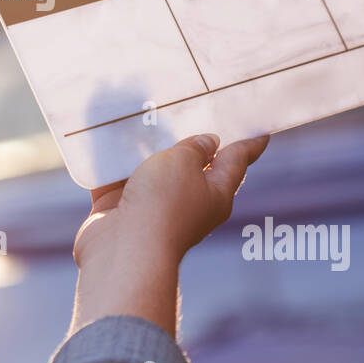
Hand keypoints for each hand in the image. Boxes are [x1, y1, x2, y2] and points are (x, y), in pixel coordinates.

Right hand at [67, 134, 268, 336]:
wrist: (123, 250)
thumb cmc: (163, 202)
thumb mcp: (184, 162)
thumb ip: (193, 148)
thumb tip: (206, 144)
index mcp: (215, 194)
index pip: (237, 161)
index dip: (249, 145)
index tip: (262, 132)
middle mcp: (186, 203)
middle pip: (193, 167)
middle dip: (192, 144)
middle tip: (193, 112)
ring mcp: (150, 209)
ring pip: (149, 173)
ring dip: (144, 151)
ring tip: (139, 117)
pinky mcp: (117, 212)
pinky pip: (113, 182)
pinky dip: (108, 165)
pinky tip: (101, 140)